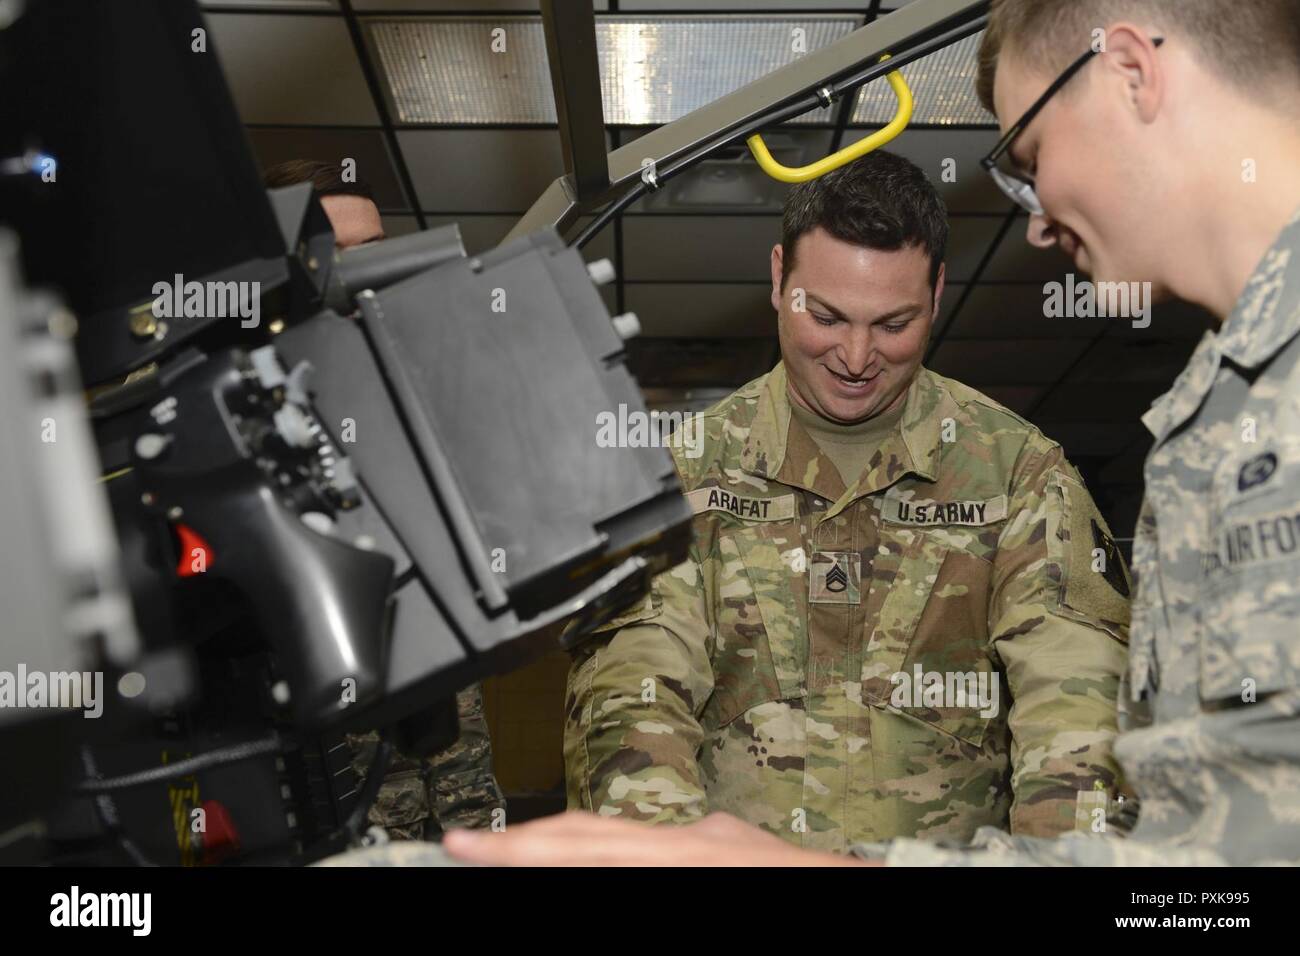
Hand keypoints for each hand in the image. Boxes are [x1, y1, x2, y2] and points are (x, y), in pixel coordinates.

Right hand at [441, 811, 876, 866]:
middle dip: (524, 841)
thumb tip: (575, 854)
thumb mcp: (718, 873)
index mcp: (694, 861)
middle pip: (592, 832)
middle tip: (464, 846)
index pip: (582, 848)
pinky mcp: (734, 845)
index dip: (513, 849)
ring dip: (568, 849)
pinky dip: (616, 857)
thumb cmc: (806, 883)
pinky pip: (659, 847)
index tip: (460, 846)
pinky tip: (595, 862)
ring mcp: (718, 837)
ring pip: (624, 839)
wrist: (899, 893)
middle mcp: (701, 840)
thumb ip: (633, 864)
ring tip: (516, 856)